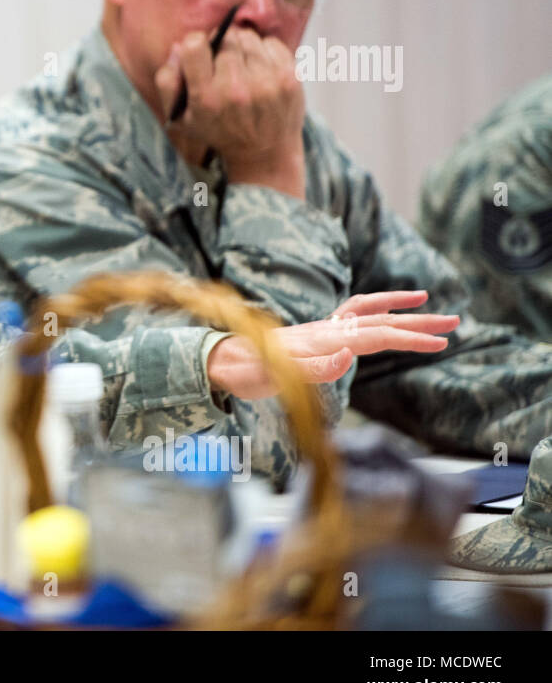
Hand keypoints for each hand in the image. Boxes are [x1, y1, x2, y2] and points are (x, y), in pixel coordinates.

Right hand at [154, 26, 305, 197]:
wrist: (265, 153)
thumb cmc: (217, 131)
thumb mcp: (180, 118)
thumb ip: (168, 82)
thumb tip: (179, 47)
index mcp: (206, 98)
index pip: (194, 45)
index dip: (195, 45)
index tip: (200, 55)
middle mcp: (236, 89)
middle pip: (224, 37)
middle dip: (220, 46)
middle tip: (222, 64)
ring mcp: (266, 82)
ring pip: (248, 37)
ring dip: (242, 47)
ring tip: (241, 67)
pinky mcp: (289, 77)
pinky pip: (271, 42)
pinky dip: (263, 50)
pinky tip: (259, 69)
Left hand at [206, 289, 458, 399]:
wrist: (226, 360)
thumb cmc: (251, 371)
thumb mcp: (279, 376)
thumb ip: (314, 367)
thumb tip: (349, 355)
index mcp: (324, 339)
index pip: (376, 336)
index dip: (409, 339)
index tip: (440, 342)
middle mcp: (327, 329)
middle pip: (381, 322)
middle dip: (419, 323)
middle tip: (456, 322)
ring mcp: (324, 328)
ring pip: (372, 314)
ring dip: (402, 311)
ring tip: (432, 306)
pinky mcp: (319, 332)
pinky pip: (354, 314)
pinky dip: (376, 307)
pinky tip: (386, 310)